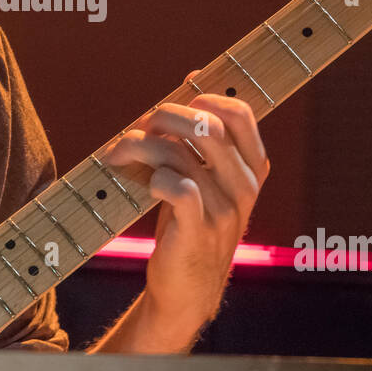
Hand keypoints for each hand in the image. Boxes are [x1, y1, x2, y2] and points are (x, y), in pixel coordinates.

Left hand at [101, 71, 270, 333]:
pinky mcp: (198, 229)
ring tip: (118, 153)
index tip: (175, 102)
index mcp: (252, 170)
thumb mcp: (205, 179)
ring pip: (180, 154)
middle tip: (137, 128)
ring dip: (140, 146)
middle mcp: (244, 187)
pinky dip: (154, 177)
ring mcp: (225, 210)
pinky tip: (144, 184)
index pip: (240, 114)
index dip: (205, 97)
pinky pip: (178, 186)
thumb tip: (194, 79)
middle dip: (162, 117)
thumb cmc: (189, 225)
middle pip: (204, 125)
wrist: (186, 291)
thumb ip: (202, 137)